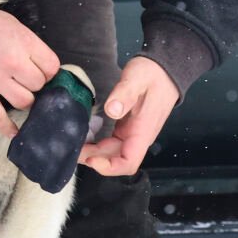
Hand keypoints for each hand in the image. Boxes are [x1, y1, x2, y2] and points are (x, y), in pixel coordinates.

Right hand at [0, 8, 60, 135]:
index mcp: (23, 43)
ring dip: (24, 99)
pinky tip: (14, 132)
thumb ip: (28, 44)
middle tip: (24, 79)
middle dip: (34, 83)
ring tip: (17, 92)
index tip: (41, 70)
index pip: (51, 66)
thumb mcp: (12, 25)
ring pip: (24, 101)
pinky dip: (7, 127)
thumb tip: (39, 64)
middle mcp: (13, 63)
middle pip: (38, 85)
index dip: (48, 70)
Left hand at [79, 56, 178, 176]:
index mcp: (142, 132)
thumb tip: (111, 110)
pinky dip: (97, 144)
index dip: (109, 167)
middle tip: (72, 148)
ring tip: (75, 142)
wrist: (165, 70)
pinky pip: (112, 143)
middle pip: (117, 160)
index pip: (128, 163)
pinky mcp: (127, 129)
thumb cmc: (152, 74)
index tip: (90, 158)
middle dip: (94, 159)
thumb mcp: (137, 79)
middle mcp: (138, 138)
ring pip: (112, 153)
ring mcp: (133, 134)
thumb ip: (124, 93)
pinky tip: (84, 136)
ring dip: (94, 153)